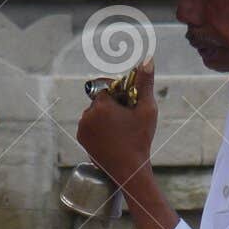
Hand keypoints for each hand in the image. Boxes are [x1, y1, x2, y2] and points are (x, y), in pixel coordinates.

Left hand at [76, 61, 156, 187]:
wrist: (128, 169)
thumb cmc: (140, 139)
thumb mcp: (147, 110)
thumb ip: (145, 83)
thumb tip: (147, 59)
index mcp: (102, 105)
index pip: (107, 88)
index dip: (119, 95)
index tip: (128, 105)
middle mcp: (87, 114)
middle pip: (100, 101)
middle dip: (111, 106)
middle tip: (126, 120)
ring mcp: (82, 127)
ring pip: (94, 113)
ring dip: (104, 116)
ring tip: (119, 130)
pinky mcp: (81, 138)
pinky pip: (89, 125)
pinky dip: (98, 127)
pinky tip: (111, 136)